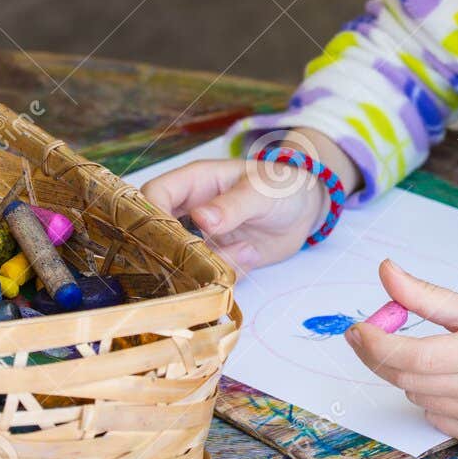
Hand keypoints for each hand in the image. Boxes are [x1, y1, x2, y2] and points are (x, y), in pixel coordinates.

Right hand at [142, 156, 329, 273]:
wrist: (305, 209)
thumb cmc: (281, 185)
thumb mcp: (262, 190)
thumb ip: (233, 204)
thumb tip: (201, 218)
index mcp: (194, 182)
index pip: (155, 195)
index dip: (152, 215)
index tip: (169, 237)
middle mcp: (190, 211)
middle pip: (160, 235)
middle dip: (179, 251)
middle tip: (209, 255)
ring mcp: (201, 238)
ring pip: (183, 261)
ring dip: (210, 264)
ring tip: (246, 249)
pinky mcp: (216, 260)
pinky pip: (208, 276)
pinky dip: (227, 273)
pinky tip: (251, 254)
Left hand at [344, 259, 457, 449]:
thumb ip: (428, 295)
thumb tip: (386, 272)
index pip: (414, 356)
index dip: (376, 344)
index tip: (357, 328)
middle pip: (406, 379)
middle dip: (382, 354)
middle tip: (373, 332)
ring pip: (417, 398)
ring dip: (413, 376)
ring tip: (443, 356)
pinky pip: (434, 418)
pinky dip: (433, 398)